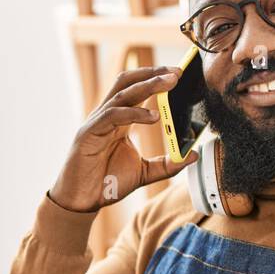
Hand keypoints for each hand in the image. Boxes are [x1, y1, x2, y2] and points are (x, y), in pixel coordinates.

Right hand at [48, 67, 198, 212]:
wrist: (81, 202)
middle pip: (128, 82)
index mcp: (118, 120)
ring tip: (169, 82)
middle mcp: (106, 116)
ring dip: (147, 85)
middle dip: (153, 73)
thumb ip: (167, 164)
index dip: (156, 78)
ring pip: (122, 93)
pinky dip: (134, 113)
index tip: (180, 73)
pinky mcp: (88, 133)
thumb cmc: (106, 184)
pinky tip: (153, 117)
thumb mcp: (144, 172)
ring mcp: (96, 122)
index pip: (136, 89)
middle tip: (177, 72)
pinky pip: (112, 115)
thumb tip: (193, 155)